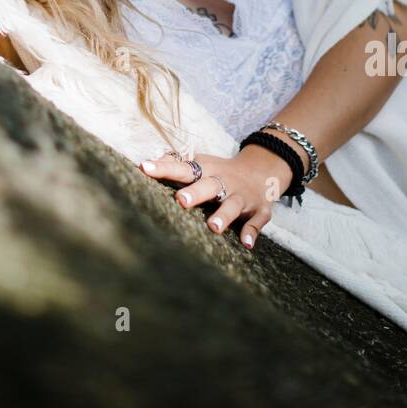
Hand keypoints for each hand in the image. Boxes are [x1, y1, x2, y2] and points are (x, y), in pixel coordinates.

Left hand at [139, 146, 293, 250]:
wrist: (261, 170)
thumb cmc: (219, 172)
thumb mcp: (201, 163)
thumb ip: (175, 163)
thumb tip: (148, 163)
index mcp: (206, 170)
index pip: (182, 168)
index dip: (164, 168)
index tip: (145, 167)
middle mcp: (224, 182)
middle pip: (210, 186)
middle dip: (196, 193)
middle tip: (181, 200)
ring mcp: (242, 196)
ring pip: (233, 205)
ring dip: (224, 215)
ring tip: (213, 227)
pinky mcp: (259, 211)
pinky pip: (256, 222)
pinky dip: (252, 232)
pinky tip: (246, 244)